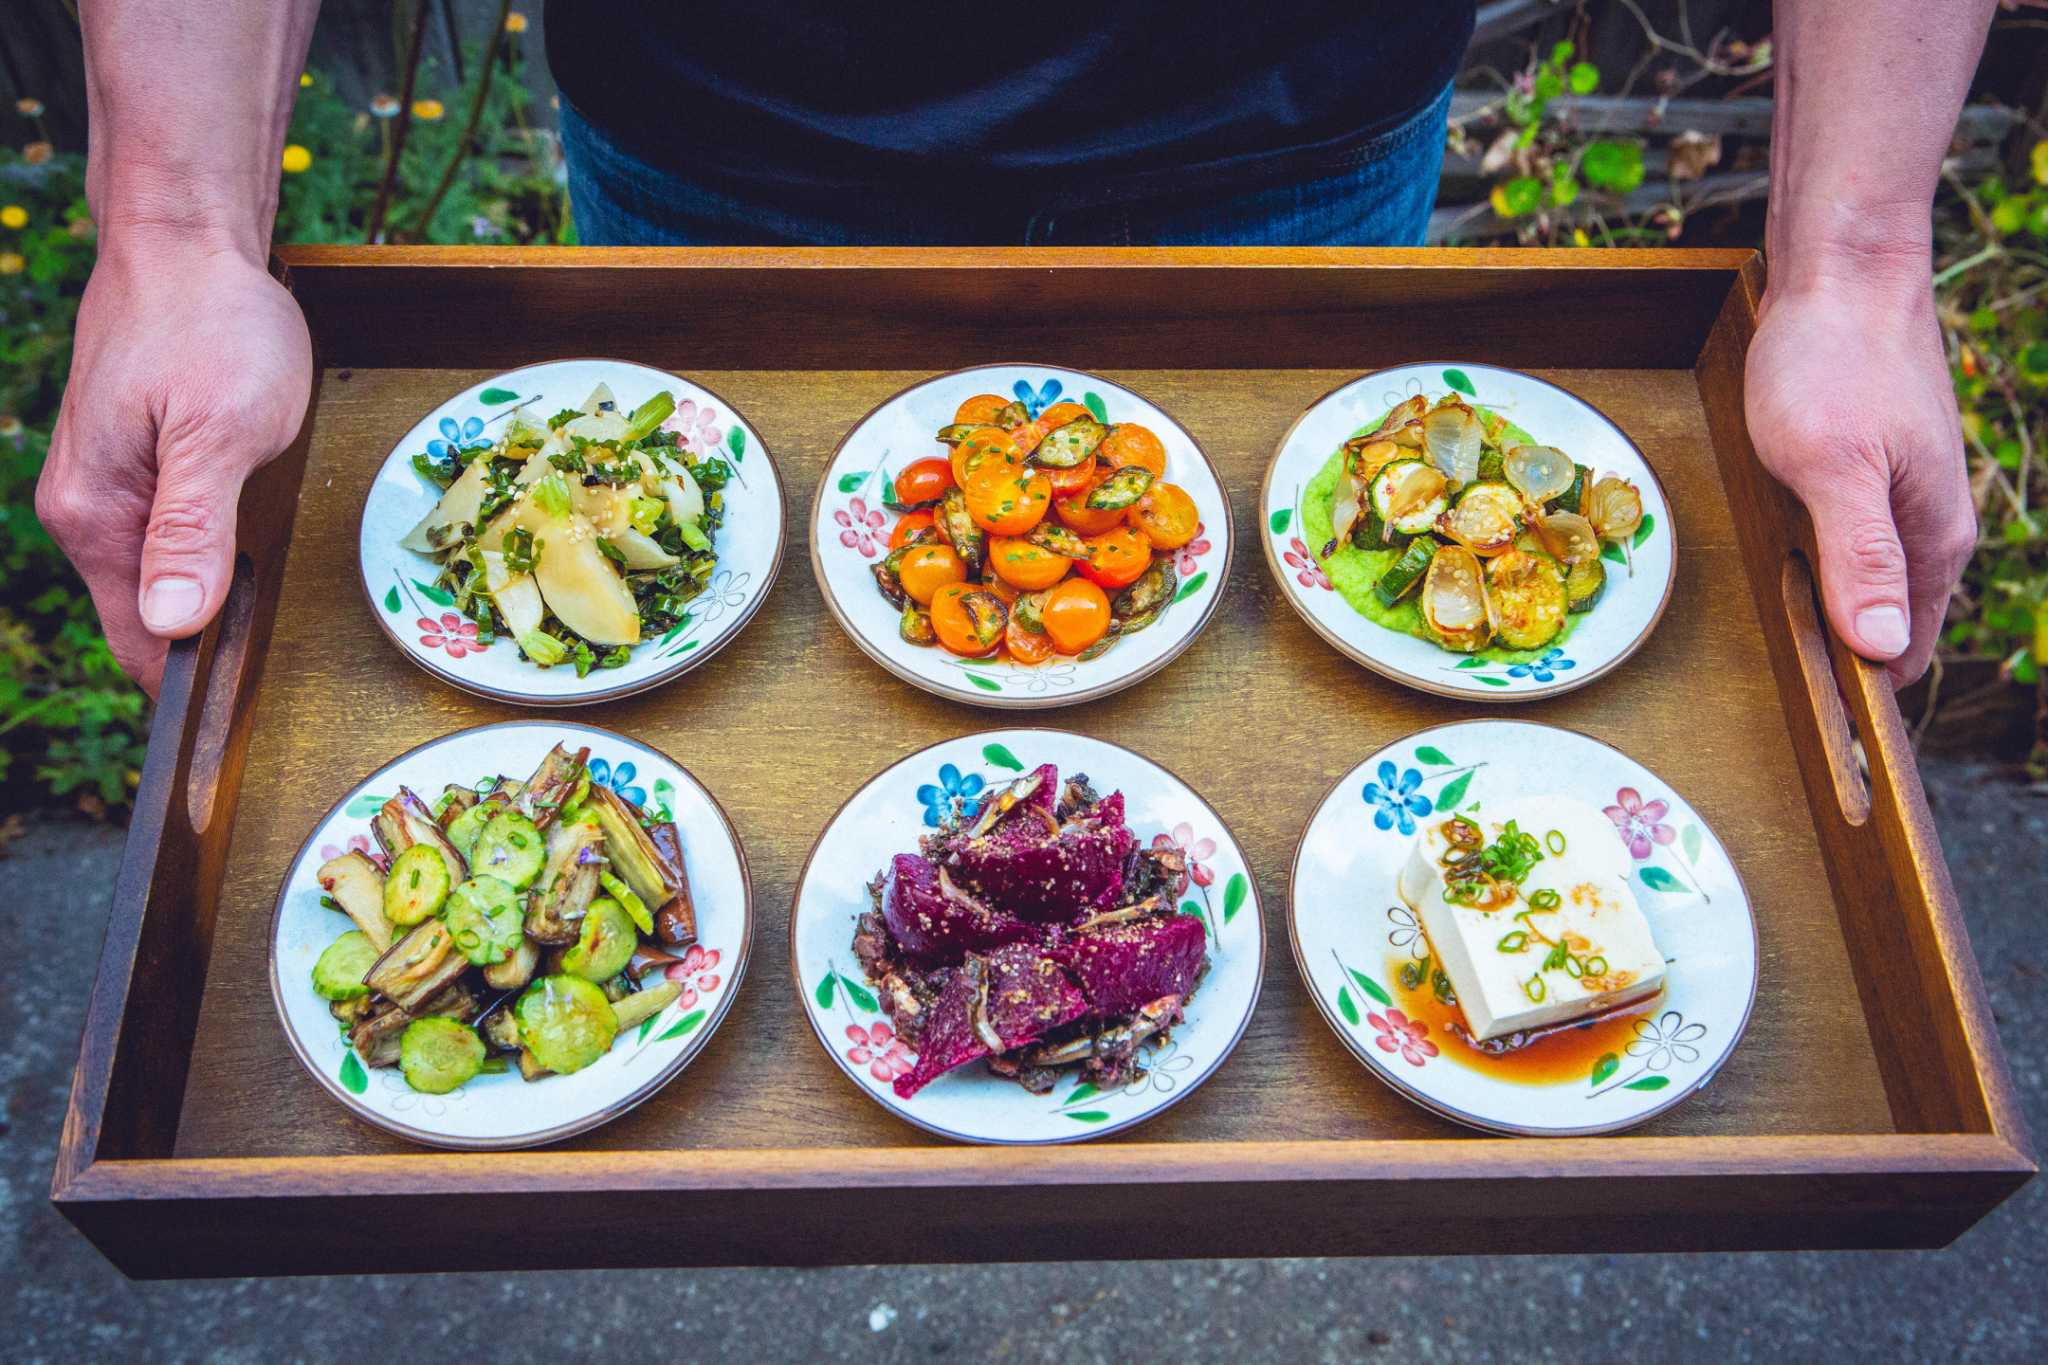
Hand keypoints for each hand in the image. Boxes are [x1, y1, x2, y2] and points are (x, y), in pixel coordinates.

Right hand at [37, 238, 310, 695]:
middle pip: (144, 619)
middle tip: (276, 662)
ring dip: (207, 599)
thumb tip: (170, 623)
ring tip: (266, 608)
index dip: (192, 683)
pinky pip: (162, 538)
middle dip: (206, 645)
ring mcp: (103, 486)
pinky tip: (244, 550)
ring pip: (156, 578)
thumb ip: (193, 531)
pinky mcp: (129, 463)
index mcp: (95, 516)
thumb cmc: (211, 325)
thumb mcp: (221, 432)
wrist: (187, 243)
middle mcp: (84, 510)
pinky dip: (203, 558)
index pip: (137, 642)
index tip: (248, 711)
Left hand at [1744, 278, 1974, 685]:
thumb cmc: (1833, 362)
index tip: (1811, 726)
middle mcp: (1927, 523)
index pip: (1905, 650)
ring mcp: (1901, 491)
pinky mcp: (1871, 463)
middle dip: (1834, 654)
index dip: (1861, 694)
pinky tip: (1773, 554)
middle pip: (1884, 620)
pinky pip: (1845, 534)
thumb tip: (1881, 647)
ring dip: (1820, 604)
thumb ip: (1859, 558)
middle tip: (1771, 685)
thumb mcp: (1833, 468)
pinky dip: (1811, 555)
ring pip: (1864, 576)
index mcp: (1931, 538)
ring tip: (1768, 627)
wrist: (1844, 269)